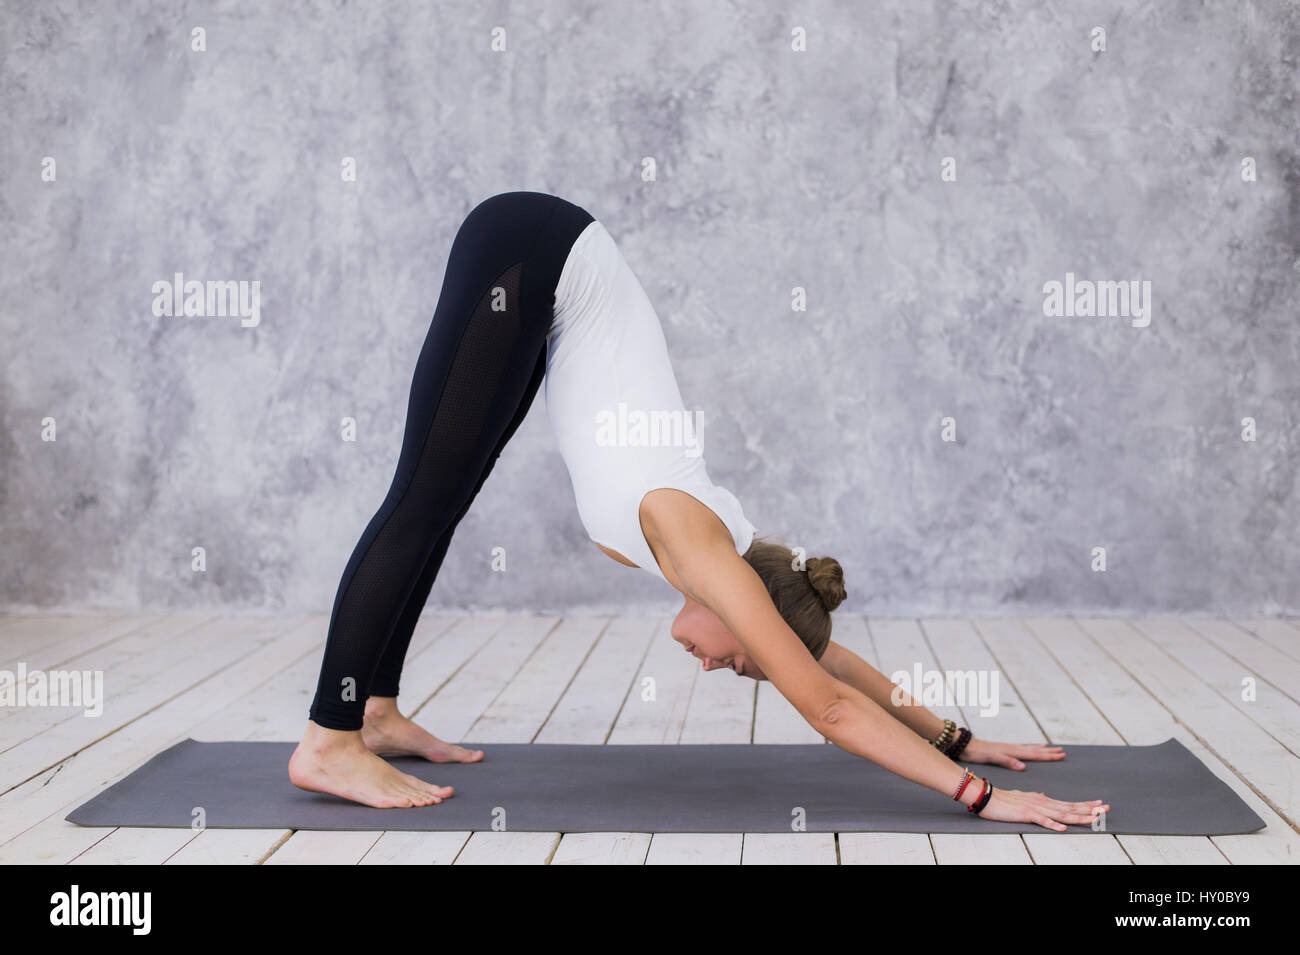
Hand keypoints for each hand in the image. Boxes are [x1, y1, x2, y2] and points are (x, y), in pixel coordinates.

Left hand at [960, 737, 1065, 769]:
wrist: (965, 745)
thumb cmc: (978, 753)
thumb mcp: (993, 758)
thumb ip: (1008, 761)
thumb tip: (1023, 766)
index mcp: (1013, 751)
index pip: (1035, 754)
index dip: (1049, 756)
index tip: (1062, 755)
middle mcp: (1013, 748)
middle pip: (1036, 751)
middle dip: (1049, 752)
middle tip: (1063, 752)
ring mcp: (1009, 748)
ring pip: (1030, 749)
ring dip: (1041, 750)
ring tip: (1051, 749)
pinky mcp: (1004, 750)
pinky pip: (1022, 749)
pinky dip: (1030, 749)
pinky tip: (1029, 749)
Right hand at [972, 785, 1109, 831]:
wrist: (985, 795)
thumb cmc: (1002, 799)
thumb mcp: (1022, 797)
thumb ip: (1034, 798)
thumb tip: (1043, 796)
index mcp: (1042, 799)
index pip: (1068, 803)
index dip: (1085, 805)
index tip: (1099, 804)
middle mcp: (1042, 802)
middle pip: (1069, 807)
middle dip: (1089, 809)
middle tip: (1106, 808)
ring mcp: (1034, 807)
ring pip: (1060, 814)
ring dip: (1078, 817)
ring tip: (1093, 818)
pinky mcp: (1025, 813)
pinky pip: (1041, 820)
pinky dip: (1052, 824)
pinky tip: (1062, 828)